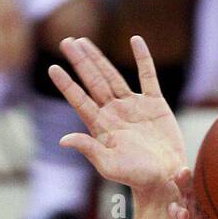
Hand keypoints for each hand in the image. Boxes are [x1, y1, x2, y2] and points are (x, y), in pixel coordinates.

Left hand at [49, 35, 187, 193]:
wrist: (165, 178)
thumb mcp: (109, 166)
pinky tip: (136, 40)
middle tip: (66, 41)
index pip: (80, 100)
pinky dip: (143, 58)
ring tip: (83, 41)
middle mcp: (114, 112)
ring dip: (99, 58)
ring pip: (112, 75)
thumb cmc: (135, 177)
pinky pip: (148, 76)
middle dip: (80, 61)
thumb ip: (89, 149)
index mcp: (101, 126)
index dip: (66, 84)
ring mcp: (133, 106)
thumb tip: (63, 140)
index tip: (52, 67)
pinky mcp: (155, 103)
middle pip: (93, 81)